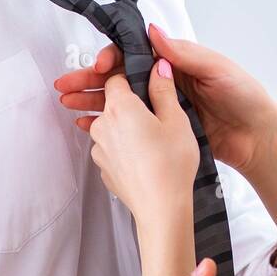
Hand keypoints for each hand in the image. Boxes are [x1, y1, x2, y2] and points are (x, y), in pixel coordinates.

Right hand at [55, 23, 276, 175]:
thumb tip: (152, 31)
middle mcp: (163, 82)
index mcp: (174, 62)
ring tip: (68, 104)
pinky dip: (106, 123)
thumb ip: (184, 53)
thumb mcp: (216, 68)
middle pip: (119, 78)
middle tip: (65, 85)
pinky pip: (128, 124)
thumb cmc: (244, 96)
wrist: (258, 138)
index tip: (99, 67)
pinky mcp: (161, 130)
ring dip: (91, 101)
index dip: (113, 59)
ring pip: (118, 101)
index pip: (134, 55)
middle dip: (90, 79)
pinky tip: (86, 125)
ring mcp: (160, 107)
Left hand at [87, 58, 198, 225]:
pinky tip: (145, 157)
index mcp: (120, 106)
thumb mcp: (176, 119)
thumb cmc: (171, 165)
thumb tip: (159, 67)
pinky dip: (125, 148)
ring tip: (153, 140)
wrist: (161, 208)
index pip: (115, 78)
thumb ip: (164, 89)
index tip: (144, 83)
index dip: (131, 77)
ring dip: (127, 128)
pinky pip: (112, 148)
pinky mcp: (103, 167)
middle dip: (130, 104)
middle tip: (155, 115)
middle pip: (112, 103)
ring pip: (112, 126)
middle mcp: (103, 125)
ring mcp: (100, 149)